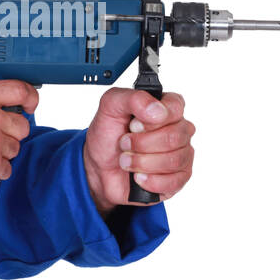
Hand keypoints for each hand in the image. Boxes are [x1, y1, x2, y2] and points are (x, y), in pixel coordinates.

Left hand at [83, 89, 194, 213]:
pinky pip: (174, 182)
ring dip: (142, 163)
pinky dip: (150, 181)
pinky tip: (138, 176)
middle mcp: (178, 129)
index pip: (176, 107)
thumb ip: (133, 98)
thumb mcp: (110, 107)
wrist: (98, 168)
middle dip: (142, 144)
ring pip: (174, 160)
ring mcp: (181, 154)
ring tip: (127, 161)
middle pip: (175, 137)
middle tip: (124, 144)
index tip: (134, 125)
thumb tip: (157, 109)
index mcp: (166, 107)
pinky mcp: (178, 178)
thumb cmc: (108, 136)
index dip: (152, 120)